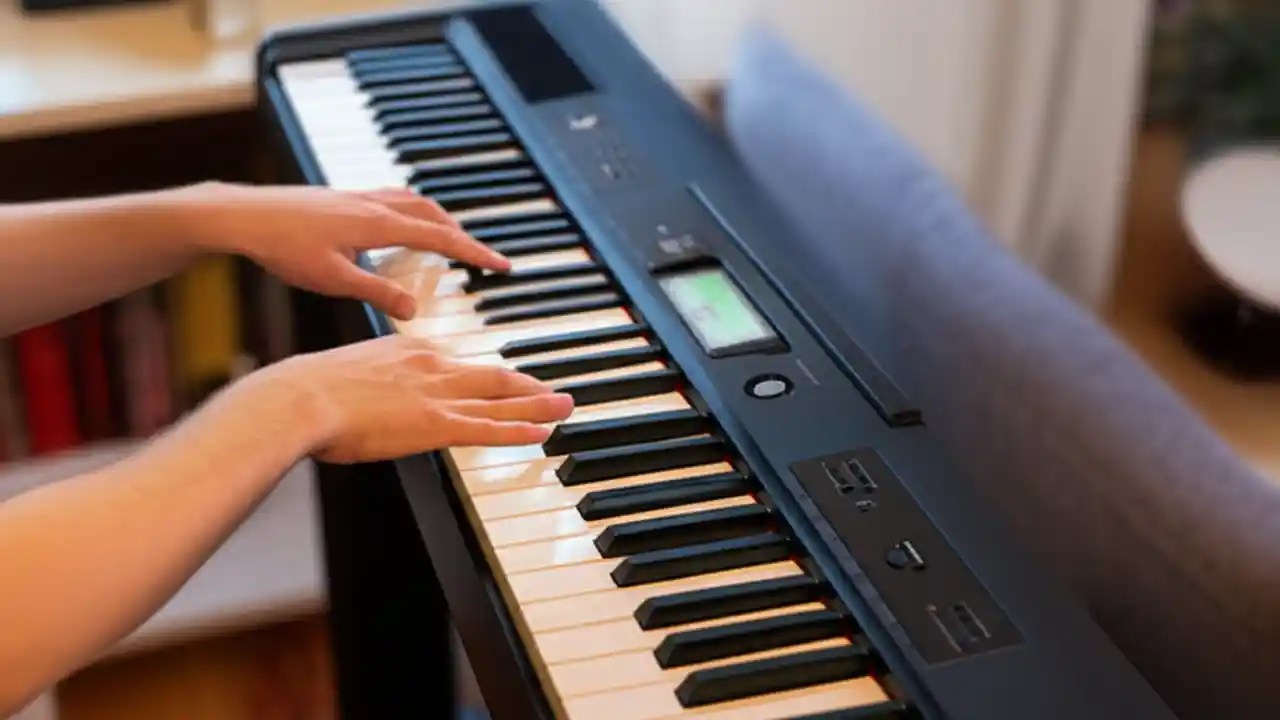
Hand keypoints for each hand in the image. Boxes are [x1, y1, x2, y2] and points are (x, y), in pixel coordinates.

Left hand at [175, 182, 509, 320]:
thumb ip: (378, 292)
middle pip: (435, 214)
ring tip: (452, 242)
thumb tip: (415, 309)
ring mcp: (358, 197)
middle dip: (463, 236)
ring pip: (415, 202)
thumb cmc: (282, 247)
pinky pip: (394, 199)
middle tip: (482, 259)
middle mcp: (374, 204)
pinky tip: (404, 226)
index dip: (474, 253)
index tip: (500, 265)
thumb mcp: (334, 279)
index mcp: (378, 224)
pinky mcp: (344, 198)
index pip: (440, 238)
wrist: (242, 216)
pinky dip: (413, 212)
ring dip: (440, 221)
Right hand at [244, 335, 573, 463]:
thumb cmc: (305, 392)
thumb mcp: (340, 375)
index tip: (502, 383)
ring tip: (565, 406)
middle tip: (553, 390)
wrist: (297, 398)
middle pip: (490, 378)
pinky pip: (488, 429)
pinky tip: (541, 432)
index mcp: (407, 353)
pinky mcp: (435, 424)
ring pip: (499, 402)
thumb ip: (361, 382)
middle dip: (526, 386)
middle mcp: (430, 368)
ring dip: (537, 405)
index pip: (458, 365)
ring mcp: (436, 396)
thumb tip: (356, 396)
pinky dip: (518, 430)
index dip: (485, 378)